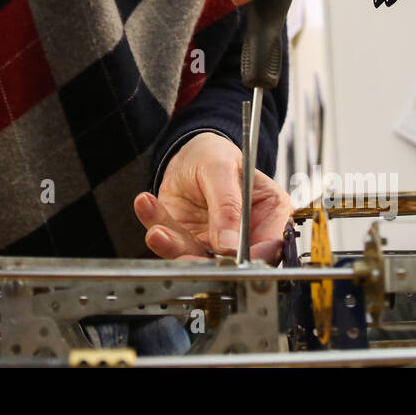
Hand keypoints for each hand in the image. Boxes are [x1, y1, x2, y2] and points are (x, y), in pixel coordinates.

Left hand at [132, 132, 293, 262]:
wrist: (187, 152)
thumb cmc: (215, 154)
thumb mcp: (222, 169)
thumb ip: (227, 206)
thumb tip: (230, 245)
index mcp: (270, 215)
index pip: (269, 247)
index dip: (251, 260)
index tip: (229, 259)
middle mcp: (244, 235)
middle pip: (231, 263)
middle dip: (202, 262)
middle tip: (182, 253)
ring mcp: (215, 241)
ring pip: (196, 259)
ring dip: (173, 247)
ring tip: (157, 231)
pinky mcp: (188, 240)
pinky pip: (169, 242)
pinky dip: (156, 227)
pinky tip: (146, 204)